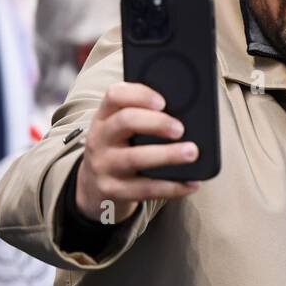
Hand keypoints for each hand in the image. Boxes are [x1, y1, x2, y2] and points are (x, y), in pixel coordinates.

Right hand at [74, 82, 200, 224]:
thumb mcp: (120, 129)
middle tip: (180, 129)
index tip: (163, 102)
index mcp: (104, 116)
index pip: (115, 95)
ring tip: (191, 152)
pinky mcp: (114, 190)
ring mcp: (104, 165)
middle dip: (157, 122)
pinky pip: (146, 189)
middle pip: (125, 121)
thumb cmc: (119, 149)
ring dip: (168, 154)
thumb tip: (189, 115)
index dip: (140, 95)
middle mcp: (100, 138)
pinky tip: (191, 183)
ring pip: (135, 158)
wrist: (94, 186)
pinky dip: (172, 186)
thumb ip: (144, 117)